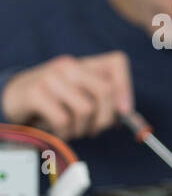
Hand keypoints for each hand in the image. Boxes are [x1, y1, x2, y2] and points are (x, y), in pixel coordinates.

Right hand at [1, 51, 132, 139]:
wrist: (15, 97)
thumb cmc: (55, 101)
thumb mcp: (82, 97)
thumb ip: (107, 104)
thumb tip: (131, 118)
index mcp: (85, 64)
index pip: (117, 62)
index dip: (125, 87)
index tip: (125, 112)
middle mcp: (69, 65)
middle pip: (105, 91)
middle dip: (105, 118)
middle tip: (95, 129)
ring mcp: (51, 77)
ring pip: (85, 109)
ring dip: (82, 128)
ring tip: (73, 129)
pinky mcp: (36, 93)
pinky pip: (63, 120)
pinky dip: (65, 132)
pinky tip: (59, 130)